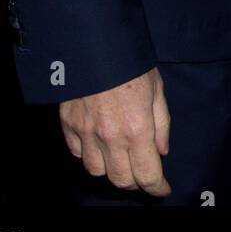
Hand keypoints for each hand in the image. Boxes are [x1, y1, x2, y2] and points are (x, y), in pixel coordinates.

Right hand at [59, 66, 170, 196]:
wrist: (95, 42)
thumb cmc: (131, 62)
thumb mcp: (157, 88)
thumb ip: (161, 123)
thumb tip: (162, 151)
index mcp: (137, 129)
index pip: (147, 175)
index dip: (157, 188)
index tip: (162, 189)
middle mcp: (110, 138)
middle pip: (121, 180)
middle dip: (136, 181)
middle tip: (143, 171)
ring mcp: (86, 133)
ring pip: (97, 171)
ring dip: (110, 169)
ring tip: (119, 156)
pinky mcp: (69, 125)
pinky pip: (78, 154)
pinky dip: (88, 155)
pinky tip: (97, 143)